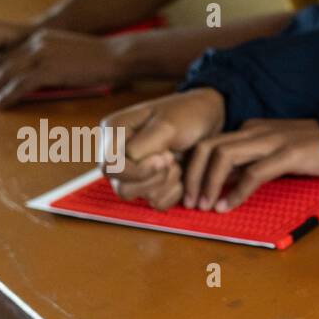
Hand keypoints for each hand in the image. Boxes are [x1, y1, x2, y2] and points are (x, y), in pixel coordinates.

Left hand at [0, 25, 128, 108]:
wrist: (117, 55)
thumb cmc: (100, 60)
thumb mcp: (70, 54)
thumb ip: (52, 61)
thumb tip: (43, 77)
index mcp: (40, 39)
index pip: (10, 54)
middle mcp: (36, 44)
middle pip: (4, 62)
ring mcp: (42, 55)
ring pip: (7, 73)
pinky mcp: (49, 69)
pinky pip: (20, 84)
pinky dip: (5, 95)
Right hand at [100, 89, 225, 210]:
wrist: (208, 121)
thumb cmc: (187, 115)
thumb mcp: (167, 125)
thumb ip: (144, 145)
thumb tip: (130, 162)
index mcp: (114, 132)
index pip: (109, 167)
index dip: (137, 170)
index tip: (166, 157)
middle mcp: (118, 153)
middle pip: (121, 187)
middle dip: (153, 178)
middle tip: (173, 159)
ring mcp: (132, 172)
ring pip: (139, 197)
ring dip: (165, 184)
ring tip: (177, 162)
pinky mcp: (149, 184)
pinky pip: (156, 203)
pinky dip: (173, 193)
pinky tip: (182, 175)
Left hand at [181, 118, 318, 211]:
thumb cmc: (313, 148)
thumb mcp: (274, 151)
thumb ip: (250, 161)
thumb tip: (224, 182)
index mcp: (250, 128)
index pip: (209, 143)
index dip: (193, 169)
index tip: (188, 193)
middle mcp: (254, 130)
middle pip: (207, 147)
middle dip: (192, 176)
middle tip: (189, 203)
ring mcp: (271, 140)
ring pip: (223, 156)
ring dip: (209, 183)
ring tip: (205, 206)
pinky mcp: (288, 154)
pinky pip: (253, 173)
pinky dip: (237, 192)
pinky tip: (229, 207)